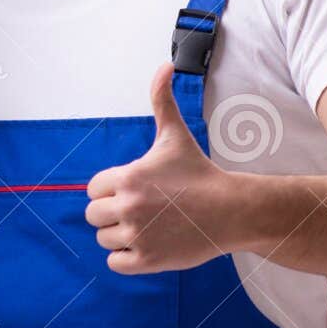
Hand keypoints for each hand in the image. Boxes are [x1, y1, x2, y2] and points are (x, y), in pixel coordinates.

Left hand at [83, 62, 250, 274]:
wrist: (233, 211)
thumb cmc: (199, 173)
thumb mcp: (174, 135)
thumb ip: (161, 100)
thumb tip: (166, 65)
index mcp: (128, 177)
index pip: (93, 189)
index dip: (111, 189)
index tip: (136, 189)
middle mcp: (129, 207)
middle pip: (94, 215)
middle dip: (112, 213)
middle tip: (141, 210)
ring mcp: (138, 235)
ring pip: (104, 239)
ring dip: (120, 235)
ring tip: (148, 226)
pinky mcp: (148, 260)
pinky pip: (115, 262)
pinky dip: (126, 257)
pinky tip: (148, 244)